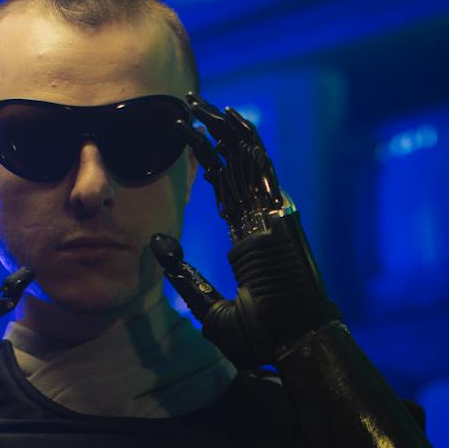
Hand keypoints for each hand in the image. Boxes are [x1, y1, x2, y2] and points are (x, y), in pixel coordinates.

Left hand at [155, 93, 339, 368]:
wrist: (292, 343)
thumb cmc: (259, 337)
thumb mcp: (207, 306)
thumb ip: (182, 274)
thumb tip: (156, 242)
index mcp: (249, 241)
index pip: (226, 189)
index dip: (208, 160)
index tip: (186, 136)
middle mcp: (263, 221)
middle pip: (235, 167)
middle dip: (212, 134)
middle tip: (190, 105)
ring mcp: (273, 216)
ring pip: (247, 161)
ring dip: (224, 130)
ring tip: (201, 103)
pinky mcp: (280, 215)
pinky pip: (262, 171)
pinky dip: (248, 144)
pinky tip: (232, 120)